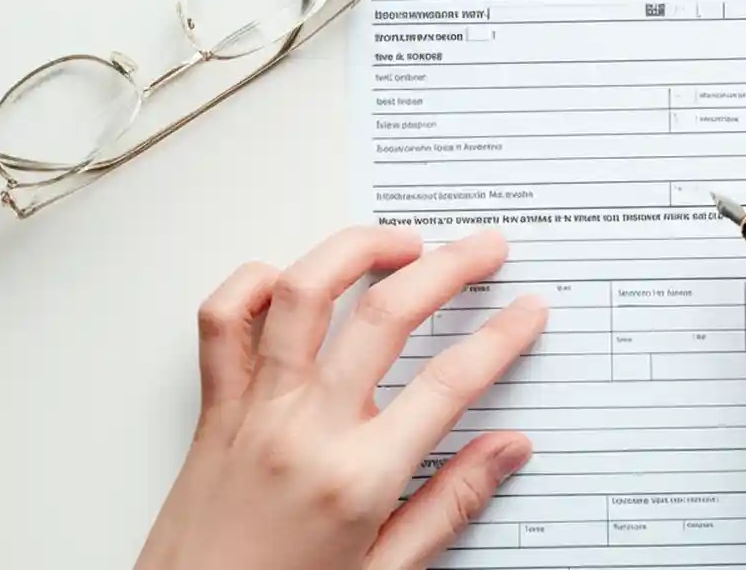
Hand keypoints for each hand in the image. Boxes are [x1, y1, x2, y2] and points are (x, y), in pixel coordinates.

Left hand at [135, 227, 545, 569]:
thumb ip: (452, 503)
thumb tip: (510, 450)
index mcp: (358, 477)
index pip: (450, 383)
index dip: (502, 336)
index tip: (527, 311)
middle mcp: (305, 429)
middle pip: (387, 316)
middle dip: (449, 268)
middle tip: (484, 249)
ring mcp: (256, 408)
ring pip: (303, 293)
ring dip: (357, 250)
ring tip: (400, 242)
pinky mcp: (217, 406)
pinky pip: (223, 320)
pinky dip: (254, 283)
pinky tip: (292, 277)